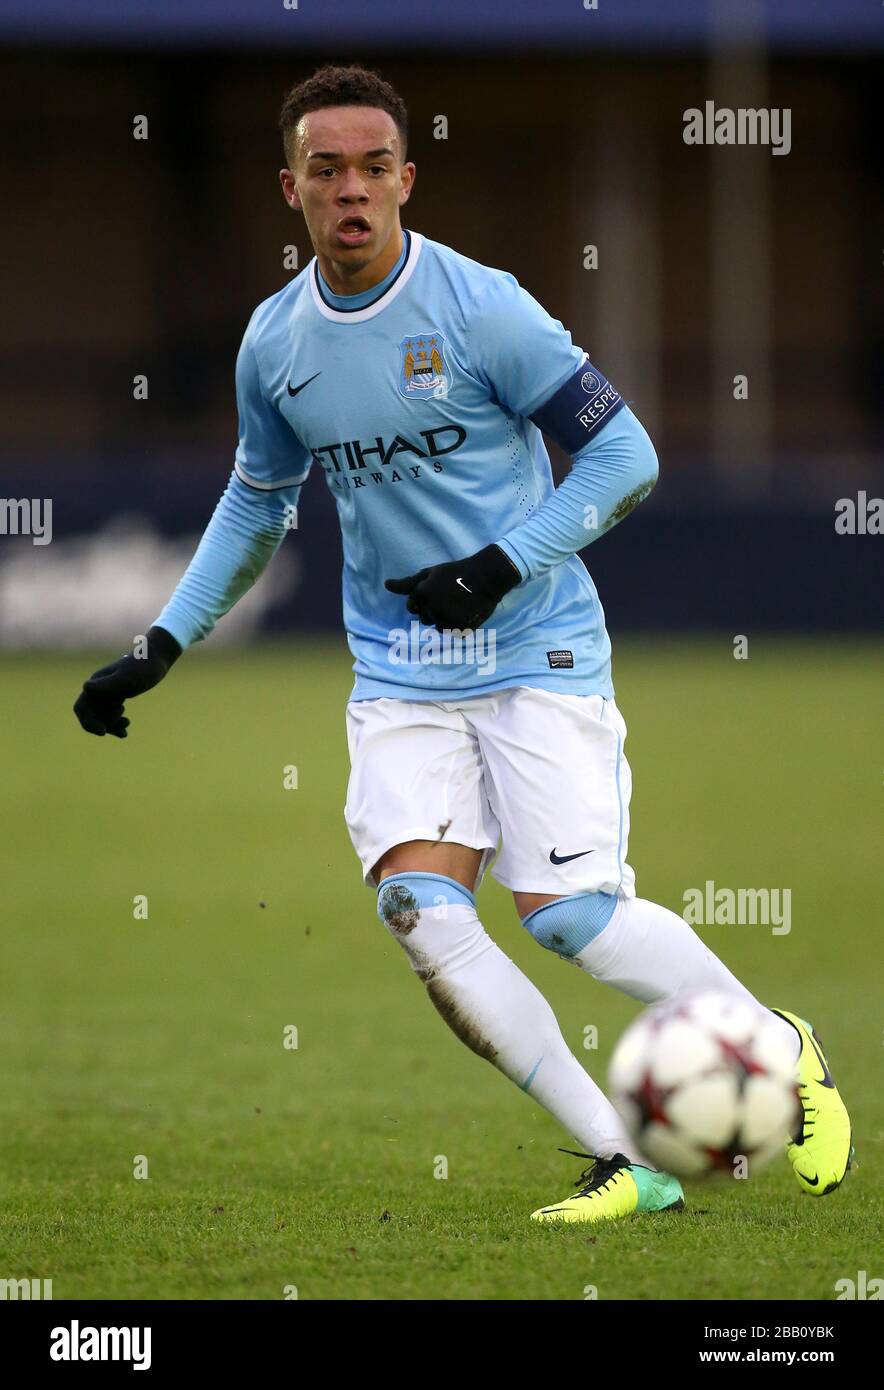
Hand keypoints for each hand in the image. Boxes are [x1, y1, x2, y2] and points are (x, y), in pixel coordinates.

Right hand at [73, 625, 181, 737]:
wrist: (157, 658)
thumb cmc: (143, 666)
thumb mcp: (127, 678)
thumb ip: (107, 684)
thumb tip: (85, 687)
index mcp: (97, 683)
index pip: (81, 708)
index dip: (88, 722)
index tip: (102, 732)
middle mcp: (99, 688)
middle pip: (90, 715)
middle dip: (101, 724)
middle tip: (121, 724)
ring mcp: (108, 692)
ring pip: (101, 716)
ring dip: (110, 725)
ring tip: (126, 724)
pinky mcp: (118, 695)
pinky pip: (111, 713)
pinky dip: (116, 723)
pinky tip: (126, 728)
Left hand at [385, 544, 520, 631]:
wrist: (487, 577)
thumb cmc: (456, 572)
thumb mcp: (430, 573)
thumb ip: (407, 583)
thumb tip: (386, 585)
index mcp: (422, 595)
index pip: (412, 607)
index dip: (423, 599)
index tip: (437, 591)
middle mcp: (432, 609)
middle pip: (423, 618)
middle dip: (433, 609)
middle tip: (449, 596)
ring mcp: (446, 620)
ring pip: (437, 627)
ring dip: (444, 619)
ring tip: (457, 604)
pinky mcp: (459, 630)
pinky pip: (450, 633)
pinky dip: (455, 625)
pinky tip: (464, 612)